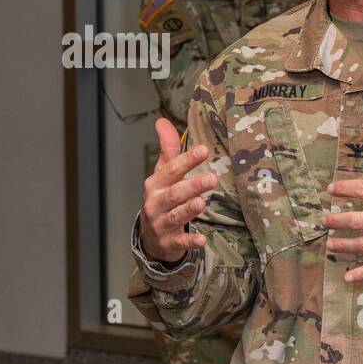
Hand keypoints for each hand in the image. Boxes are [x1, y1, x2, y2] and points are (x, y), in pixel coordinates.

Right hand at [138, 118, 217, 263]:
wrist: (151, 237)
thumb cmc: (161, 199)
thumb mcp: (163, 174)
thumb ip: (168, 149)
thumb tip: (162, 121)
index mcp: (156, 184)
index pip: (171, 170)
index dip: (187, 160)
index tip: (204, 151)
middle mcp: (156, 203)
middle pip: (174, 193)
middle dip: (191, 185)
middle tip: (211, 178)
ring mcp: (161, 223)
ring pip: (175, 216)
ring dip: (188, 209)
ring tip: (202, 202)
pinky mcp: (168, 242)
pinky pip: (179, 242)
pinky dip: (189, 242)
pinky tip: (201, 240)